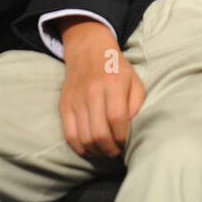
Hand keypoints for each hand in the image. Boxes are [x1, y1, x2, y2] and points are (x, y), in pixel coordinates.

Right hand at [59, 19, 145, 157]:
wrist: (88, 49)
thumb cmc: (116, 68)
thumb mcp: (134, 80)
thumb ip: (137, 104)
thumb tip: (131, 128)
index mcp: (114, 83)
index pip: (117, 119)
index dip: (122, 137)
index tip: (126, 142)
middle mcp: (93, 92)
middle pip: (99, 133)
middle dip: (110, 149)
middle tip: (116, 151)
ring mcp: (76, 99)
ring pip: (84, 138)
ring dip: (96, 151)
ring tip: (105, 151)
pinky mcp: (65, 105)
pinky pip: (70, 135)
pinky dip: (80, 148)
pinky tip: (90, 148)